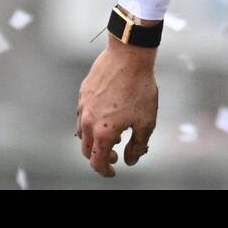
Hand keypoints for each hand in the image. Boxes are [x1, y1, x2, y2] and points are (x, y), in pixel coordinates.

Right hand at [77, 37, 158, 176]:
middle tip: (115, 155)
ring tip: (113, 134)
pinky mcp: (83, 92)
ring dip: (94, 138)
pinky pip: (83, 113)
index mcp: (103, 132)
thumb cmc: (140, 87)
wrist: (129, 55)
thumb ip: (138, 144)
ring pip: (81, 131)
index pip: (98, 161)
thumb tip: (131, 159)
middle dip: (99, 156)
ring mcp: (83, 106)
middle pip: (86, 149)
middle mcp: (87, 121)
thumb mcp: (146, 120)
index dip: (105, 170)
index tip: (113, 172)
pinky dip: (92, 121)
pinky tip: (107, 114)